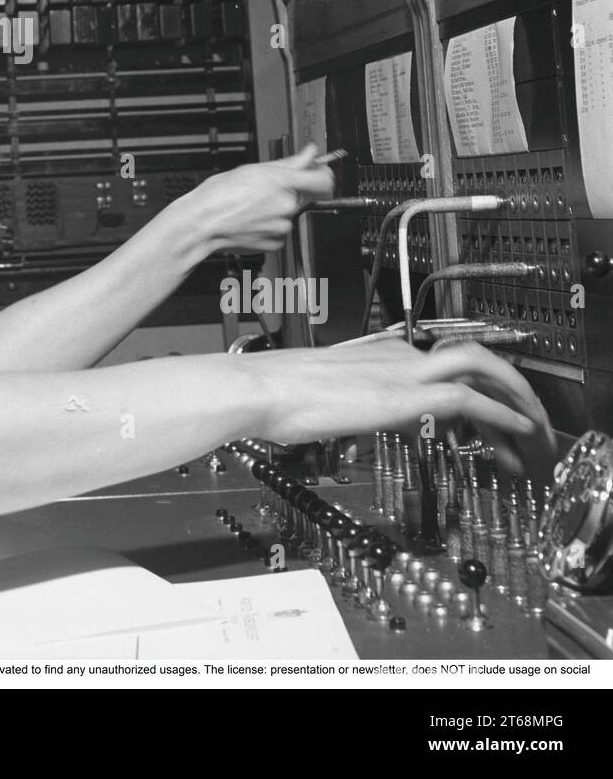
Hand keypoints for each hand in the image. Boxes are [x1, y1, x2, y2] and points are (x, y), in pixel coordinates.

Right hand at [174, 143, 334, 252]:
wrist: (202, 224)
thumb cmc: (218, 196)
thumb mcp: (253, 170)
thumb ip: (289, 163)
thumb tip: (309, 154)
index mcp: (283, 183)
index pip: (324, 179)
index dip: (324, 175)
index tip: (318, 172)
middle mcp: (287, 205)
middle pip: (301, 195)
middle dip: (288, 192)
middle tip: (264, 190)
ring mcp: (283, 226)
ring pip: (289, 213)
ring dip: (276, 209)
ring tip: (252, 206)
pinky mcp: (276, 242)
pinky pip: (280, 230)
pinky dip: (269, 225)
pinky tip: (251, 220)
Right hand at [255, 339, 556, 479]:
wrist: (256, 387)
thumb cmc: (272, 395)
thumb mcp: (320, 399)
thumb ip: (351, 404)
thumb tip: (362, 421)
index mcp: (374, 353)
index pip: (437, 363)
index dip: (468, 389)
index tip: (479, 422)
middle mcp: (392, 354)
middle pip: (469, 357)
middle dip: (504, 385)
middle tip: (522, 420)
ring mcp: (399, 371)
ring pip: (479, 367)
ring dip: (512, 397)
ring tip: (530, 431)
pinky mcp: (402, 395)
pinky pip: (468, 399)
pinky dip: (500, 414)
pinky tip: (514, 433)